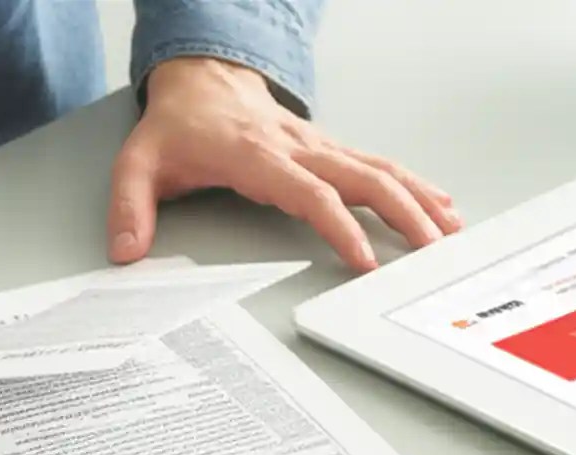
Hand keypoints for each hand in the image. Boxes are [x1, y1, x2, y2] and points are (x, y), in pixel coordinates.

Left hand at [107, 57, 463, 272]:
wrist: (201, 77)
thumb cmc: (178, 125)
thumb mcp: (139, 162)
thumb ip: (130, 206)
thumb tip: (126, 250)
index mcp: (255, 154)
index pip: (307, 190)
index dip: (337, 223)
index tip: (362, 257)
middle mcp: (297, 147)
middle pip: (360, 177)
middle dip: (401, 214)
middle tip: (429, 250)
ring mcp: (319, 145)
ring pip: (378, 169)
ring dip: (418, 199)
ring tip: (450, 232)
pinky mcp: (330, 148)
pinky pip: (378, 165)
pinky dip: (413, 186)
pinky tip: (439, 204)